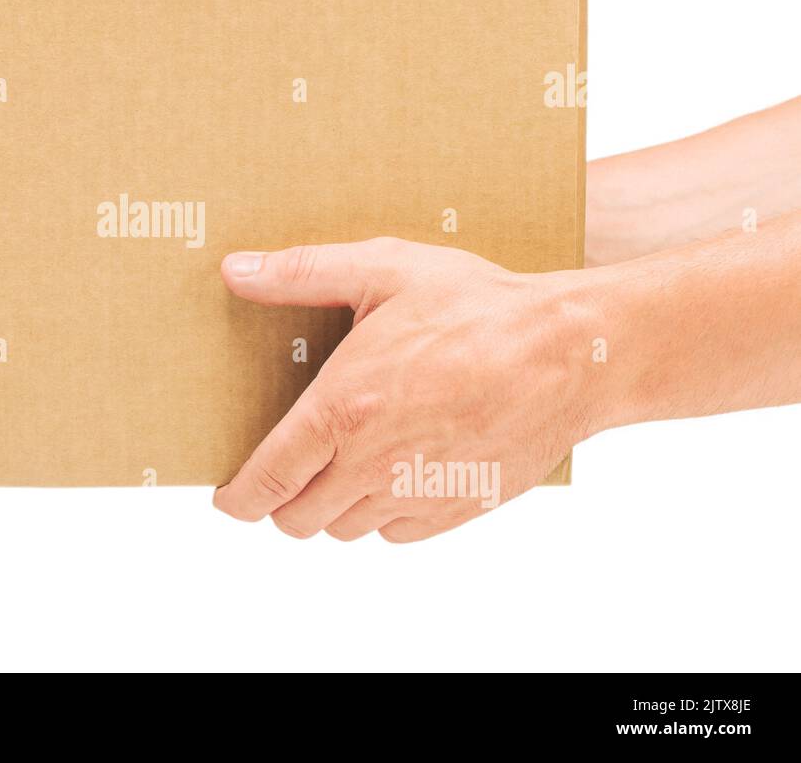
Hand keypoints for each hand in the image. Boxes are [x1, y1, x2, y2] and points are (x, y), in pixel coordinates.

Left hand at [214, 239, 606, 542]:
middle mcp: (373, 465)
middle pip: (296, 519)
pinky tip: (395, 468)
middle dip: (280, 500)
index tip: (229, 495)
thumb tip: (235, 270)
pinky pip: (397, 534)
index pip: (265, 482)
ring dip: (332, 505)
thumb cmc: (479, 306)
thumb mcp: (385, 269)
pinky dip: (383, 513)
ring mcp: (416, 494)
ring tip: (344, 461)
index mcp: (342, 410)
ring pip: (345, 530)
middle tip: (288, 467)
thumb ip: (301, 273)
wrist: (573, 352)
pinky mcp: (457, 510)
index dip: (237, 498)